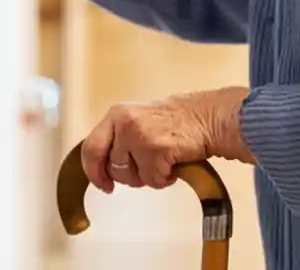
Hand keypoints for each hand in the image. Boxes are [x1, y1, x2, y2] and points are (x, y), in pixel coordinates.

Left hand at [81, 87, 253, 193]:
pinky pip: (152, 180)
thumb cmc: (177, 121)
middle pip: (113, 167)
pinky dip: (164, 179)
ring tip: (163, 161)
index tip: (103, 185)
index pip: (91, 148)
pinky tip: (174, 164)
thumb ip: (119, 137)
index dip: (94, 171)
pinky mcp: (156, 149)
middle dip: (129, 177)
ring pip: (132, 177)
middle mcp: (124, 123)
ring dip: (149, 177)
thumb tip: (102, 167)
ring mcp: (139, 136)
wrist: (208, 116)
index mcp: (116, 114)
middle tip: (146, 170)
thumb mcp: (138, 119)